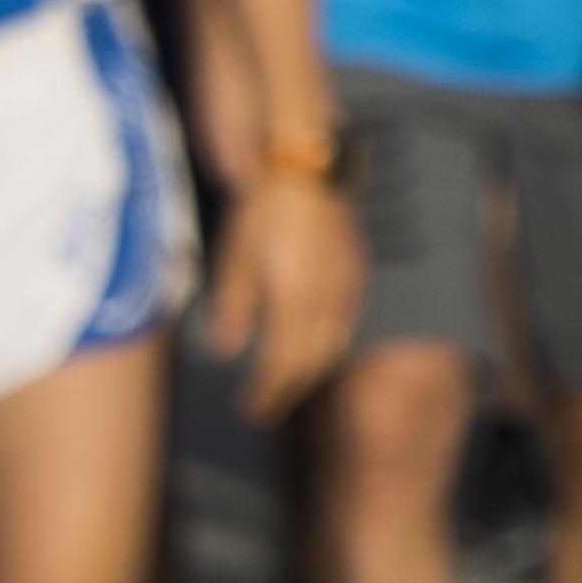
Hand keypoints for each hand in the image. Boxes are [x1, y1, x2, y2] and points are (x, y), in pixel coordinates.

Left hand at [208, 175, 363, 420]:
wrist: (305, 172)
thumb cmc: (262, 212)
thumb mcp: (235, 258)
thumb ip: (234, 307)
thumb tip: (227, 351)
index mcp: (294, 298)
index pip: (283, 361)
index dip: (268, 391)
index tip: (250, 410)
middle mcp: (326, 299)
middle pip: (312, 360)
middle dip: (288, 389)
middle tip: (266, 408)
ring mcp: (346, 288)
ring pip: (334, 345)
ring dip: (310, 371)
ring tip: (288, 385)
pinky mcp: (355, 275)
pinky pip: (345, 324)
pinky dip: (328, 345)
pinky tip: (314, 347)